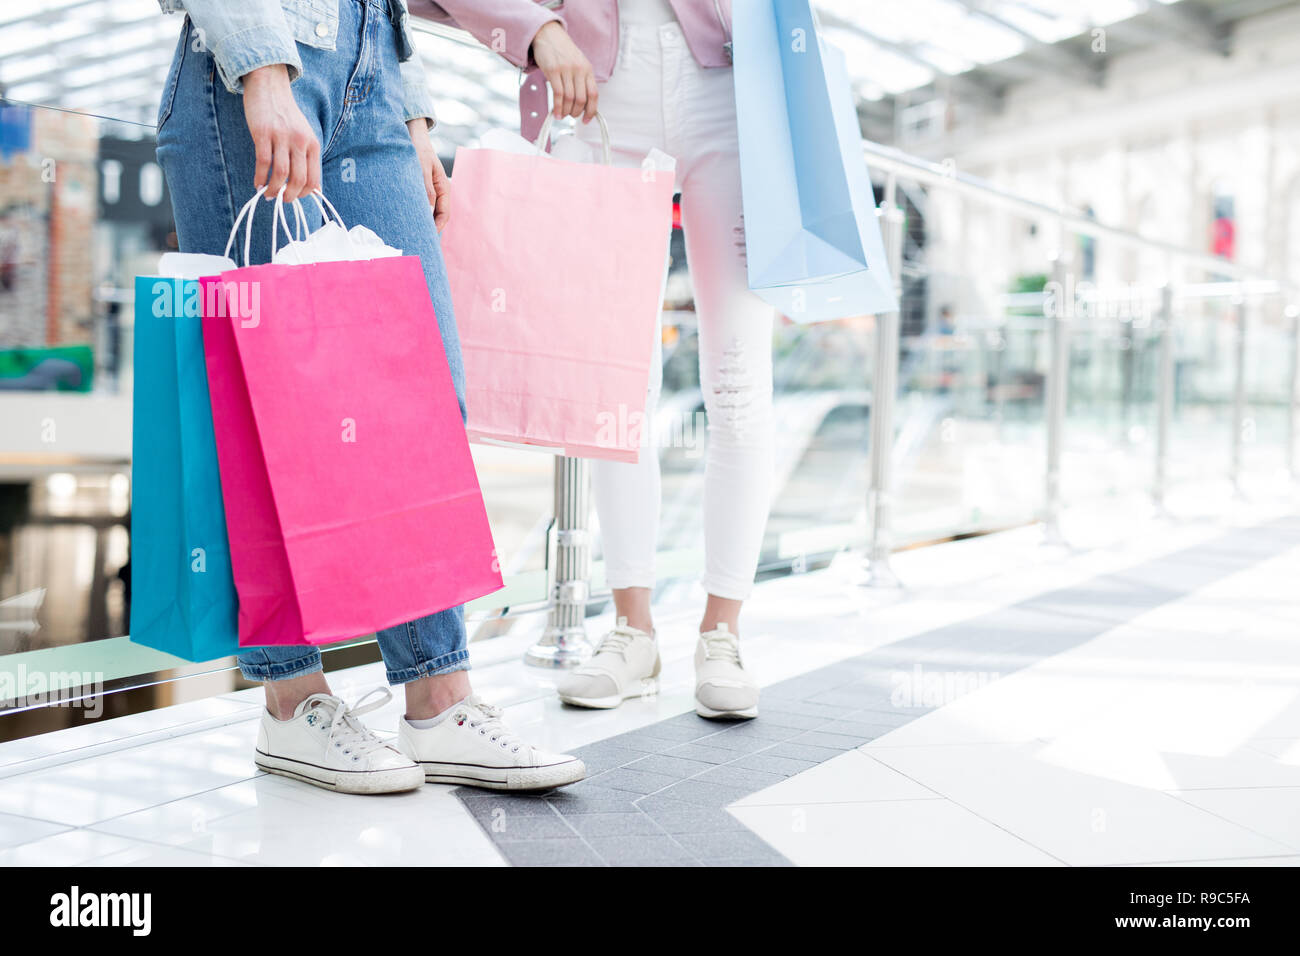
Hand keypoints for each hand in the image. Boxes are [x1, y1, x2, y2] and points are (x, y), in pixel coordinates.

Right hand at [242, 65, 320, 200]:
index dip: (304, 194)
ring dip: (274, 190)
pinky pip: (263, 162)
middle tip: (281, 200)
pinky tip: (257, 183)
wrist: (269, 85)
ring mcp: (281, 137)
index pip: (313, 179)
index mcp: (312, 144)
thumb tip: (306, 186)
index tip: (295, 197)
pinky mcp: (263, 133)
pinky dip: (260, 177)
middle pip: (298, 179)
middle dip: (289, 196)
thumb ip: (305, 156)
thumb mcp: (303, 133)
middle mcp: (300, 141)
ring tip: (268, 195)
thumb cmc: (285, 114)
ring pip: (281, 174)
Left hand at [408, 119, 449, 231]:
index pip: (444, 214)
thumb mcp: (422, 168)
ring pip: (427, 211)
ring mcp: (430, 191)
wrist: (412, 136)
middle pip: (436, 216)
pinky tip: (404, 216)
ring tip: (408, 229)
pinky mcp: (420, 189)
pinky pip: (419, 204)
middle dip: (428, 227)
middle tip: (416, 238)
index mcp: (444, 188)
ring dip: (420, 220)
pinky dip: (414, 211)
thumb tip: (428, 209)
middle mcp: (439, 192)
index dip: (436, 227)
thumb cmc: (418, 149)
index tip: (426, 236)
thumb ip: (426, 188)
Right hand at [530, 21, 597, 122]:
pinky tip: (556, 113)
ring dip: (566, 111)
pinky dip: (558, 107)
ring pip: (570, 98)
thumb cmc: (562, 52)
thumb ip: (582, 80)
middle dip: (576, 112)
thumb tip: (582, 104)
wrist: (548, 34)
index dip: (592, 110)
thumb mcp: (578, 64)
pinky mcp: (553, 70)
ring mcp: (566, 70)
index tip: (587, 120)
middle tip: (571, 116)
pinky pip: (558, 94)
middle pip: (582, 99)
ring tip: (562, 115)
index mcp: (588, 69)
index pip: (594, 94)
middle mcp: (579, 69)